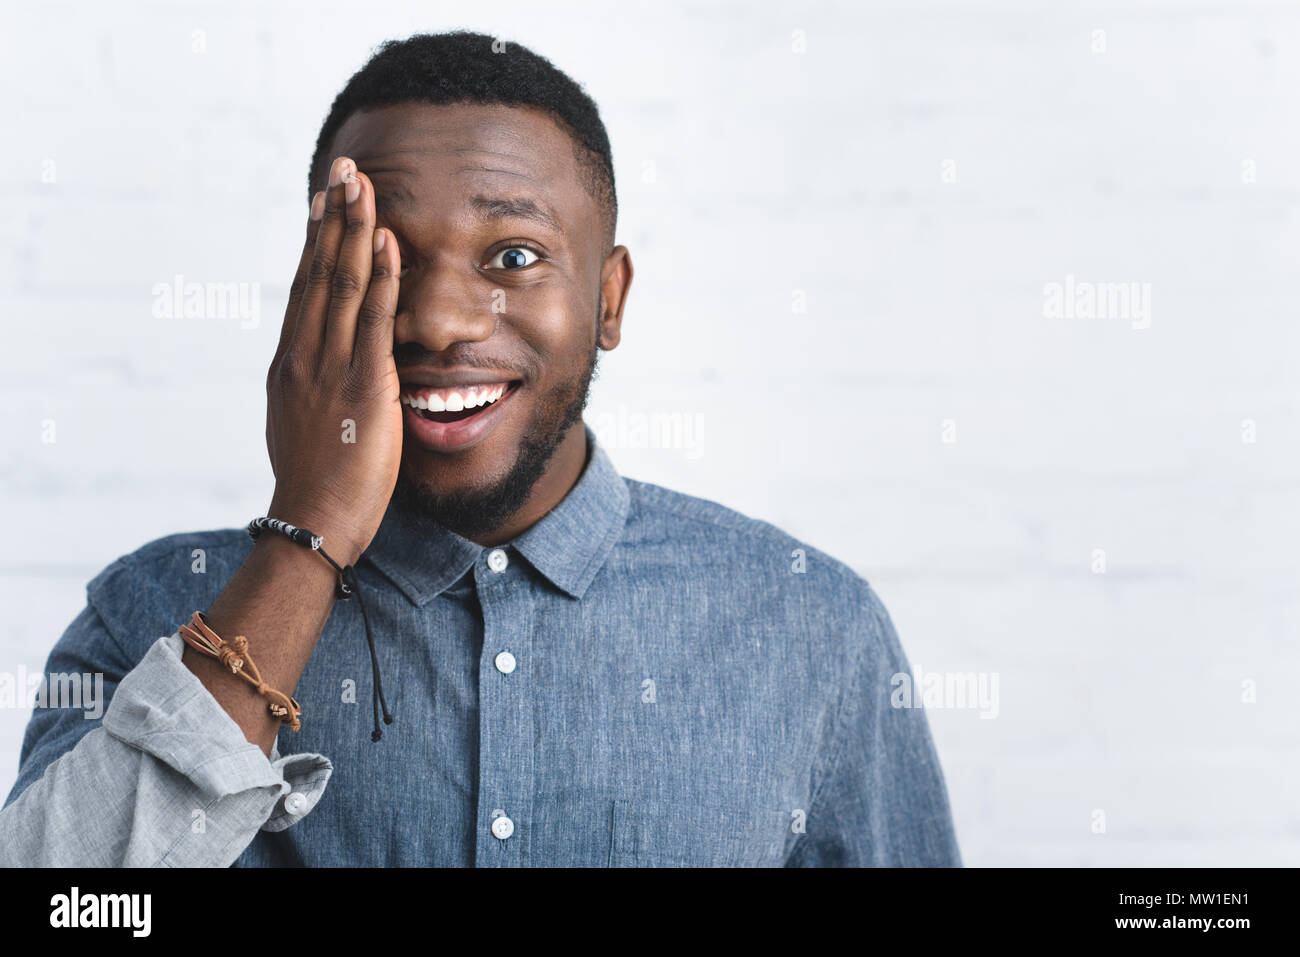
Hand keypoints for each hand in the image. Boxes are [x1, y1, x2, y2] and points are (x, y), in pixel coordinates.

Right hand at [263, 155, 402, 565]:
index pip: (303, 288)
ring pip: (341, 282)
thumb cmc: (315, 486)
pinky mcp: (362, 384)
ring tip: (361, 183)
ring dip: (354, 228)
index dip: (314, 241)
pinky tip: (388, 239)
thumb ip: (314, 393)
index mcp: (290, 364)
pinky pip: (374, 318)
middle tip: (342, 170)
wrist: (312, 521)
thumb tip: (320, 380)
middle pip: (317, 271)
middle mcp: (303, 355)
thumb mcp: (303, 427)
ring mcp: (329, 366)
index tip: (321, 203)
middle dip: (331, 216)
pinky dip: (383, 275)